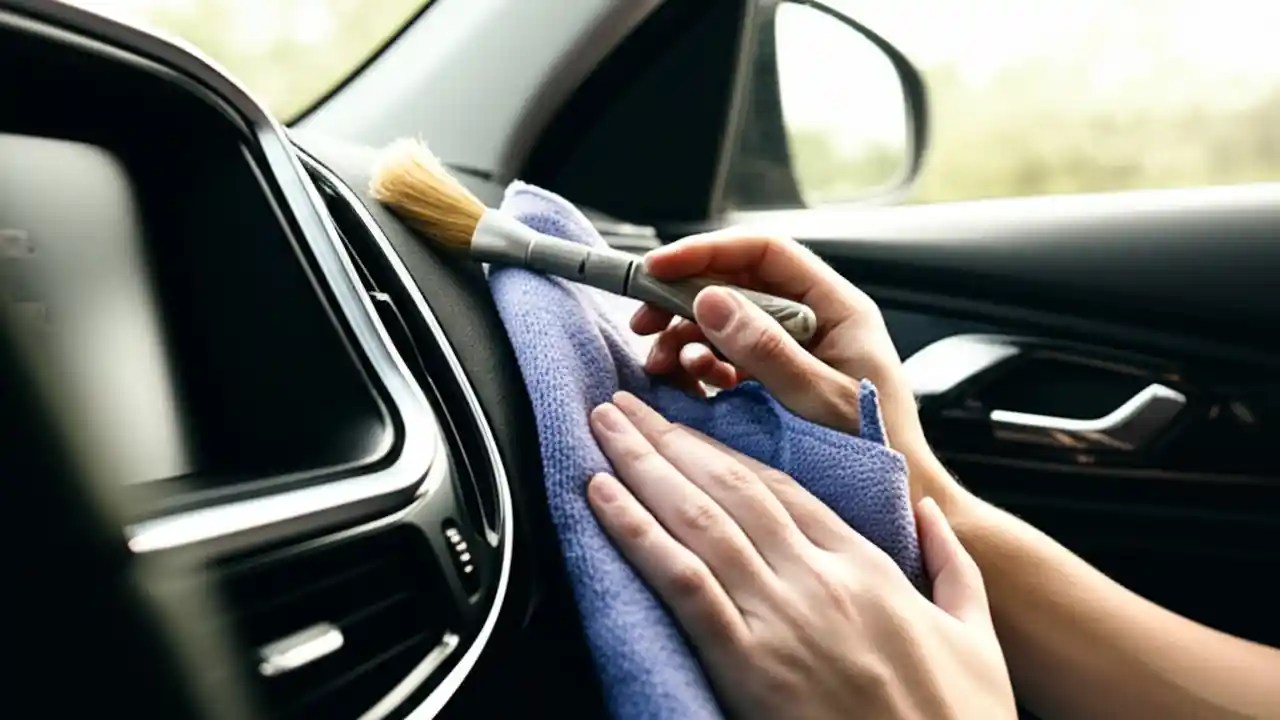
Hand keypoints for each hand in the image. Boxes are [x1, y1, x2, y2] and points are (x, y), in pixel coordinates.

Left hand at [586, 392, 1015, 719]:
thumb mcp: (974, 636)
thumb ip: (952, 566)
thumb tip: (932, 513)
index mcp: (865, 568)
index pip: (782, 487)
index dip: (725, 448)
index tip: (686, 423)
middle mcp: (817, 580)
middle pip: (730, 487)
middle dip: (670, 438)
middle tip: (623, 403)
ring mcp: (781, 618)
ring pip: (700, 519)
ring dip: (643, 465)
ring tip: (604, 426)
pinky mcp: (747, 664)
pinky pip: (682, 583)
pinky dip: (637, 533)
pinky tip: (602, 498)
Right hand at [633, 230, 950, 503]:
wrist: (893, 503)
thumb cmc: (878, 450)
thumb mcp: (818, 397)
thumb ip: (767, 349)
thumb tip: (711, 299)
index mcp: (836, 308)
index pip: (765, 254)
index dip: (708, 252)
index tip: (659, 267)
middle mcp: (811, 321)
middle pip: (735, 285)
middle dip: (683, 300)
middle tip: (644, 322)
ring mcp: (789, 351)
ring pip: (723, 323)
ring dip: (685, 339)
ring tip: (664, 367)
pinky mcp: (772, 382)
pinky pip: (724, 361)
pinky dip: (699, 369)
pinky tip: (688, 386)